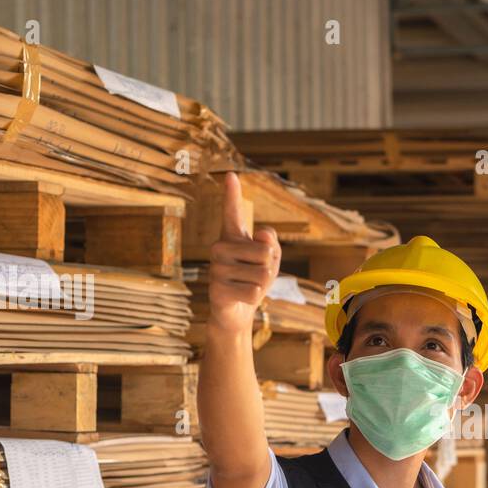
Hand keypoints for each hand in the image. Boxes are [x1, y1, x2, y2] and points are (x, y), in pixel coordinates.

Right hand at [208, 172, 279, 331]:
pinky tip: (241, 299)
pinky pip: (254, 292)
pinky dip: (255, 299)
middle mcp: (219, 247)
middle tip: (253, 277)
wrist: (237, 312)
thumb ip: (272, 244)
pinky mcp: (217, 289)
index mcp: (232, 236)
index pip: (232, 211)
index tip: (231, 175)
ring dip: (262, 286)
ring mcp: (216, 268)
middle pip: (265, 252)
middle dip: (269, 269)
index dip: (232, 194)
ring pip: (262, 274)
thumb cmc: (254, 281)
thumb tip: (263, 234)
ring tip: (246, 287)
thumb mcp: (270, 261)